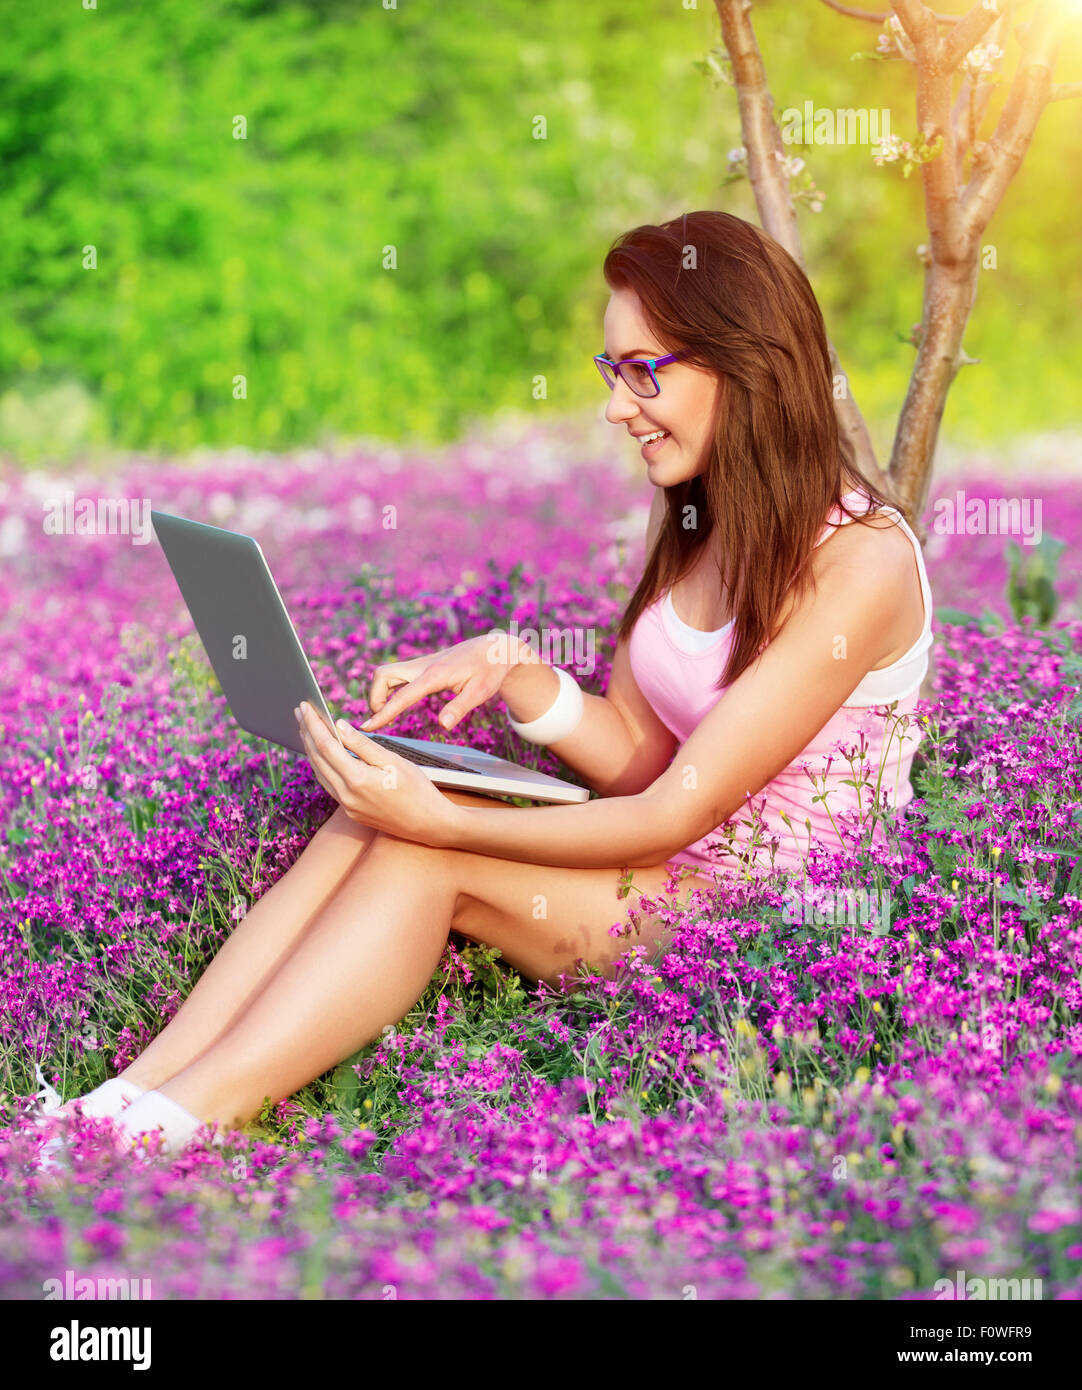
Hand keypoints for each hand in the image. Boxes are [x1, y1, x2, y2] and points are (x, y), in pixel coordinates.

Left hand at [294, 702, 456, 845]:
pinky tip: (322, 754)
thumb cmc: (417, 789)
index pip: (326, 745)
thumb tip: (338, 726)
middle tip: (299, 712)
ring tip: (306, 729)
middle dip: (306, 733)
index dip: (313, 724)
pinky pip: (329, 785)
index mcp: (357, 779)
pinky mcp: (351, 812)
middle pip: (317, 758)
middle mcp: (346, 795)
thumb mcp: (393, 761)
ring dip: (311, 749)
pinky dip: (322, 765)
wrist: (429, 825)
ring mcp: (347, 806)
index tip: (305, 706)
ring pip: (320, 773)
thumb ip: (362, 744)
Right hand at [361, 631, 529, 733]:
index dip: (382, 713)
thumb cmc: (489, 670)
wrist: (494, 649)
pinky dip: (390, 689)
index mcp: (434, 675)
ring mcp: (421, 664)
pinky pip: (397, 675)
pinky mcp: (423, 666)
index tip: (367, 727)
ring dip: (380, 692)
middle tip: (382, 719)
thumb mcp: (480, 692)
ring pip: (387, 673)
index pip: (401, 696)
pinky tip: (398, 702)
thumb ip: (459, 708)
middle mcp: (422, 666)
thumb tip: (443, 725)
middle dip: (374, 697)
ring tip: (388, 713)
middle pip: (382, 676)